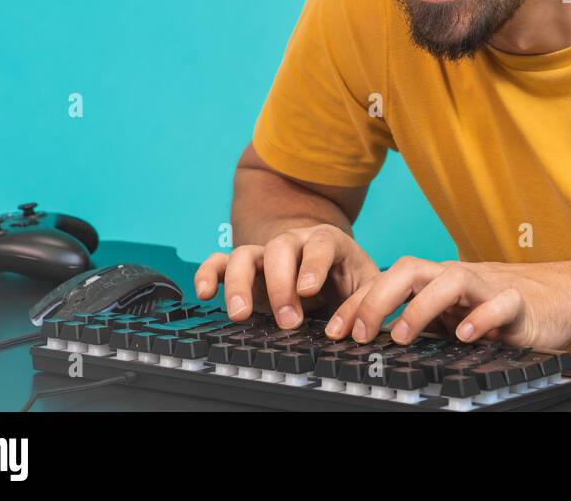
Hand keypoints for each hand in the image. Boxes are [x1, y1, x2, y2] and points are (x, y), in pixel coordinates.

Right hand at [194, 224, 380, 328]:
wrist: (329, 271)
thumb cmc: (349, 278)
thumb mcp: (366, 286)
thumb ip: (361, 303)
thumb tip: (341, 330)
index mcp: (327, 241)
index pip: (320, 243)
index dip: (313, 264)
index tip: (309, 290)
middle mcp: (293, 243)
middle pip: (279, 248)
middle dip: (281, 285)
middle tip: (288, 320)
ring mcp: (266, 255)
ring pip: (245, 254)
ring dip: (240, 283)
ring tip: (241, 314)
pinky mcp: (245, 270)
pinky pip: (219, 262)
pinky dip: (208, 273)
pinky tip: (204, 293)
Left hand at [327, 256, 570, 350]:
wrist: (558, 299)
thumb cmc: (497, 308)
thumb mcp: (449, 315)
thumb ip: (417, 320)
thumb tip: (369, 338)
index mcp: (436, 280)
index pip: (388, 279)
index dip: (358, 302)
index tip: (335, 331)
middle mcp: (457, 277)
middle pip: (411, 268)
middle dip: (379, 298)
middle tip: (361, 333)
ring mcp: (488, 287)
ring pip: (451, 279)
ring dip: (422, 306)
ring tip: (404, 336)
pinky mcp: (518, 303)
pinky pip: (499, 303)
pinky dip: (480, 318)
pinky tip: (464, 336)